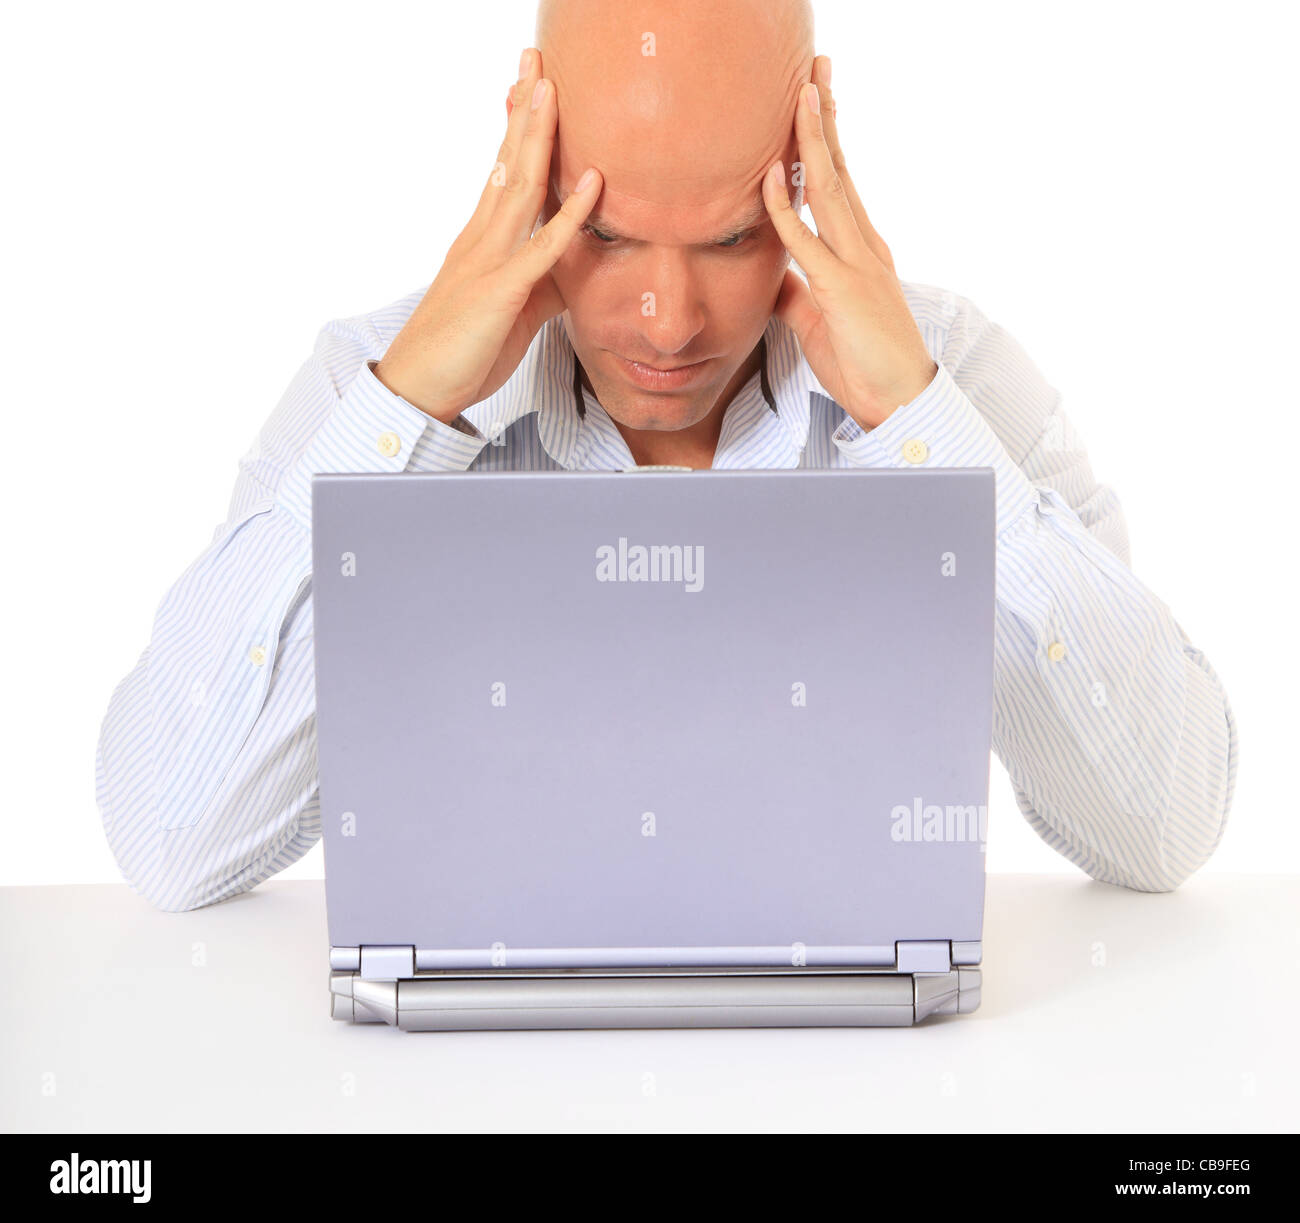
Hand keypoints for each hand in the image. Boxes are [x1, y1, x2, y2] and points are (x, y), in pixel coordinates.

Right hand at [374, 49, 601, 424]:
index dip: (517, 129)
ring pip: (518, 187)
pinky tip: (590, 184)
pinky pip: (541, 247)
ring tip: (553, 88)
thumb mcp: (514, 313)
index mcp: (482, 242)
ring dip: (538, 137)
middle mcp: (482, 239)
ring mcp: (489, 260)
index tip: (530, 86)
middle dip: (525, 109)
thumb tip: (575, 272)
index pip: (501, 173)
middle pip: (507, 162)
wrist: (421, 389)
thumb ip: (544, 285)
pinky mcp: (501, 291)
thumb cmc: (464, 353)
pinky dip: (569, 214)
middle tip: (536, 58)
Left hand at [761, 56, 937, 430]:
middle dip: (825, 116)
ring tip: (802, 91)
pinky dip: (786, 208)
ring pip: (830, 188)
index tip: (815, 98)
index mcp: (861, 250)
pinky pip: (808, 242)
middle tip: (816, 68)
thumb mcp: (818, 321)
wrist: (900, 400)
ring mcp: (856, 263)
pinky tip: (770, 177)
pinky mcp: (842, 289)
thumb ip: (797, 293)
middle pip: (840, 168)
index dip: (825, 139)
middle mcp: (863, 245)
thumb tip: (772, 278)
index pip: (841, 182)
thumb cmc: (864, 364)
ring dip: (812, 139)